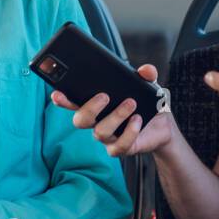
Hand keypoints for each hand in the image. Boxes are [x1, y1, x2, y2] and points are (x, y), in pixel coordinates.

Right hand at [51, 63, 175, 157]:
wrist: (162, 124)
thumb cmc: (146, 103)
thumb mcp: (147, 85)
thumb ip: (146, 74)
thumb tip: (145, 70)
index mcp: (96, 104)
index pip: (74, 102)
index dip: (62, 100)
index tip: (57, 94)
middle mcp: (98, 122)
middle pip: (80, 121)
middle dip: (89, 108)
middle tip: (104, 96)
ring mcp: (108, 137)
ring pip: (100, 132)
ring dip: (116, 116)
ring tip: (131, 103)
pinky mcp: (121, 148)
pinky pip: (119, 146)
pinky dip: (129, 132)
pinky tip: (137, 120)